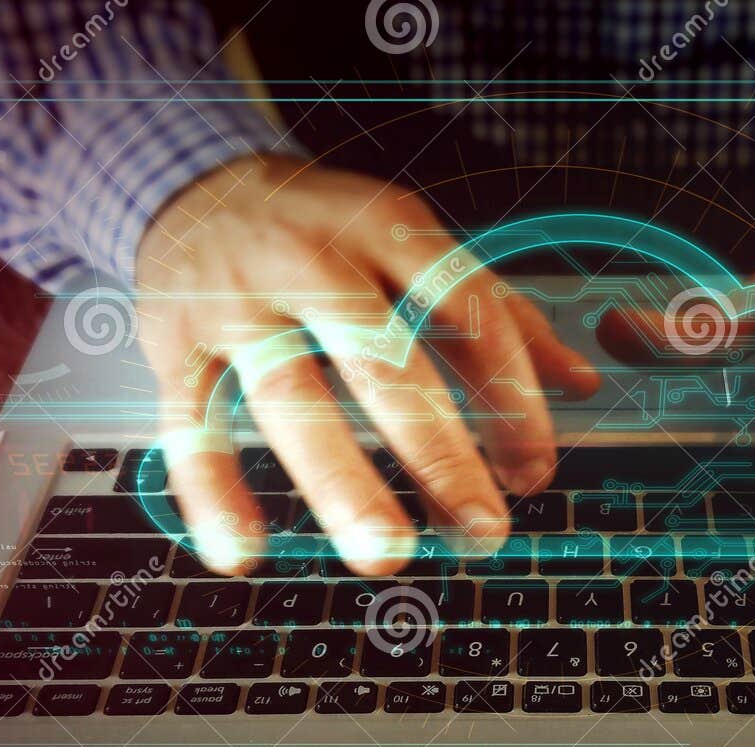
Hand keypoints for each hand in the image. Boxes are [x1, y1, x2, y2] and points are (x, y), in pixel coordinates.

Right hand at [135, 153, 598, 574]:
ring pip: (290, 396)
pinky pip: (191, 425)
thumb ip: (495, 312)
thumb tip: (581, 382)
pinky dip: (214, 493)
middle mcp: (312, 259)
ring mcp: (236, 301)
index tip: (536, 473)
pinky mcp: (172, 343)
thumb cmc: (327, 231)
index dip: (510, 396)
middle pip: (384, 360)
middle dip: (439, 451)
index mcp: (389, 228)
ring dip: (341, 481)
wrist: (195, 185)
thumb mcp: (414, 244)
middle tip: (485, 530)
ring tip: (386, 553)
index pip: (467, 311)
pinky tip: (246, 553)